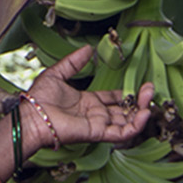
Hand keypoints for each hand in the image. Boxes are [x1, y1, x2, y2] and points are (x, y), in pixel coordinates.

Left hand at [22, 46, 153, 148]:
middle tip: (150, 90)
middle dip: (140, 102)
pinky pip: (122, 133)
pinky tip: (144, 113)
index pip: (114, 100)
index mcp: (88, 102)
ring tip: (150, 99)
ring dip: (141, 112)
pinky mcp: (98, 133)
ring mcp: (98, 125)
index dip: (128, 94)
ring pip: (127, 122)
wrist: (32, 116)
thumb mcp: (57, 73)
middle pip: (125, 111)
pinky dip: (135, 126)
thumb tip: (88, 48)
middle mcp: (96, 115)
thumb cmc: (39, 99)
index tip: (141, 86)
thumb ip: (74, 62)